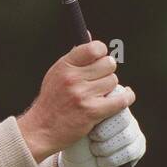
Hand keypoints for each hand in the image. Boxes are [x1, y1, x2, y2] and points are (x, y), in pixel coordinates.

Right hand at [16, 40, 134, 162]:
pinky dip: (125, 98)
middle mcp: (73, 78)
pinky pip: (120, 100)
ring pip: (113, 82)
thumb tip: (90, 36)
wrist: (41, 129)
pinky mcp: (91, 111)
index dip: (101, 54)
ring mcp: (82, 95)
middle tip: (99, 82)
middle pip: (108, 64)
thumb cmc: (51, 101)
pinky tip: (123, 97)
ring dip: (110, 89)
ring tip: (98, 96)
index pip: (95, 48)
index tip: (99, 60)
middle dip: (106, 73)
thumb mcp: (57, 74)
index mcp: (64, 65)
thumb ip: (75, 57)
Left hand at [57, 90, 146, 166]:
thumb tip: (98, 98)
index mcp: (109, 100)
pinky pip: (130, 151)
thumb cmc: (72, 139)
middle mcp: (124, 112)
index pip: (115, 99)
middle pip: (122, 117)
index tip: (88, 127)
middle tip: (91, 138)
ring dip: (105, 147)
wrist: (75, 164)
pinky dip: (112, 159)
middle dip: (103, 133)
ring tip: (94, 150)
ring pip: (126, 136)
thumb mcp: (75, 121)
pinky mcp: (138, 146)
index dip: (100, 117)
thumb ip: (87, 105)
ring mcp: (133, 129)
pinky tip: (101, 160)